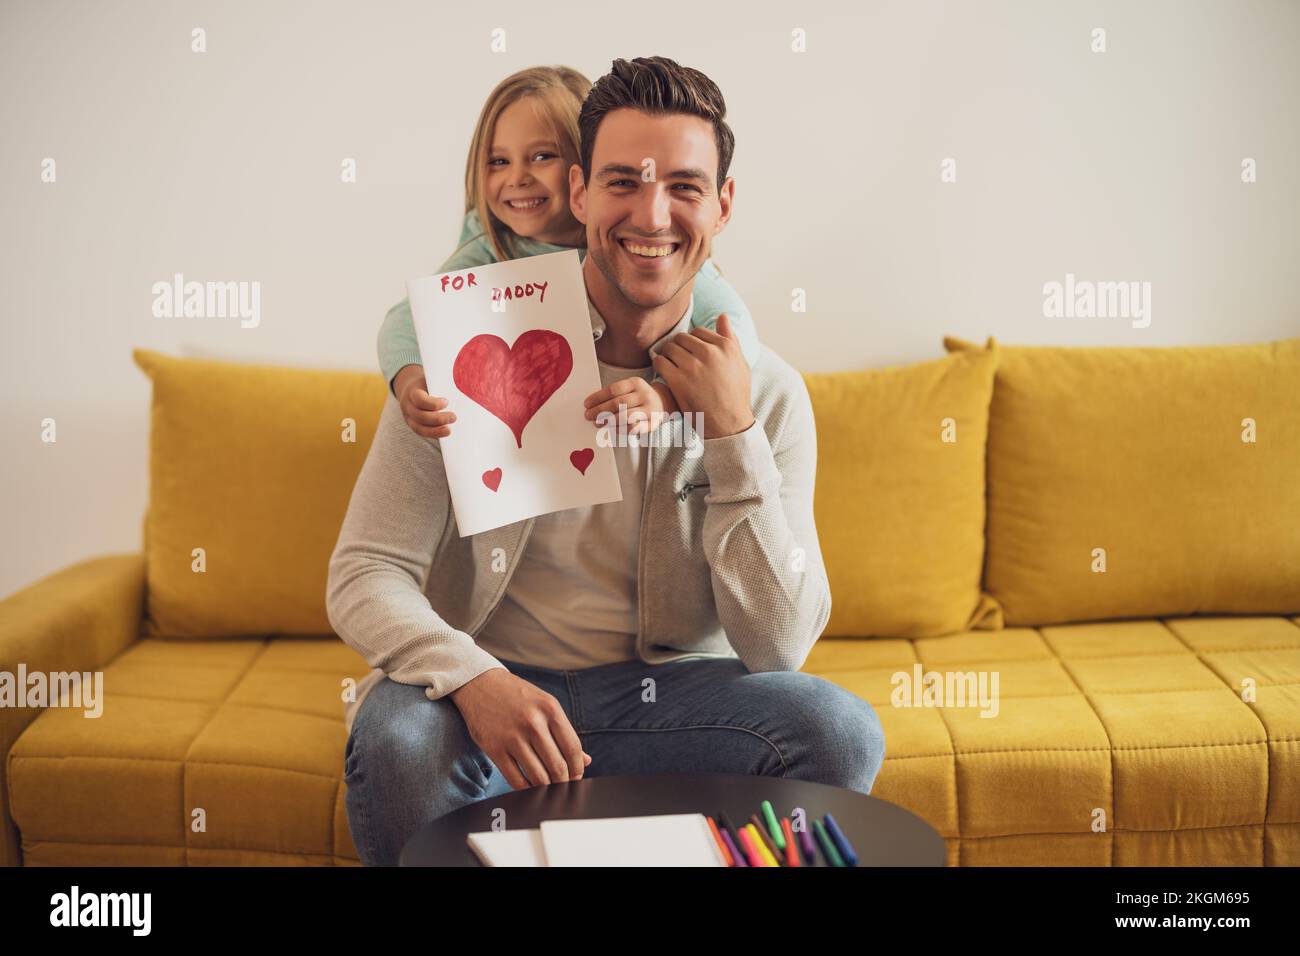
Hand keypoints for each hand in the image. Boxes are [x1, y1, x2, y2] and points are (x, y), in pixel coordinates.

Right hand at [394, 364, 455, 438]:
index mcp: (412, 392)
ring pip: (420, 428)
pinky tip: (444, 433)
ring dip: (435, 431)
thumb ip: (442, 384)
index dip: (433, 403)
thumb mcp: (431, 380)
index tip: (447, 402)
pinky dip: (433, 434)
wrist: (410, 389)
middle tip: (454, 417)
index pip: (420, 400)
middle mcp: (408, 406)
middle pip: (420, 416)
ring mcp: (409, 417)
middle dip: (438, 419)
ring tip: (449, 430)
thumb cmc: (426, 384)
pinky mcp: (413, 425)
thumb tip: (464, 386)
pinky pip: (422, 433)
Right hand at [449, 668, 591, 789]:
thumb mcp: (545, 705)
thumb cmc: (517, 696)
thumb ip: (564, 733)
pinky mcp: (494, 749)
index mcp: (550, 709)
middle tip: (564, 788)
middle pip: (557, 766)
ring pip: (538, 776)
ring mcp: (512, 736)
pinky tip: (530, 787)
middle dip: (564, 783)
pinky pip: (516, 779)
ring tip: (549, 789)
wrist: (480, 684)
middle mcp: (533, 722)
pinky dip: (526, 790)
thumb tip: (586, 761)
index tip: (577, 777)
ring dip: (547, 789)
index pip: (572, 748)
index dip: (578, 768)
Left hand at [583, 375, 673, 434]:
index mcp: (636, 383)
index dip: (598, 397)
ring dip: (609, 421)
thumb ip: (614, 395)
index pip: (613, 389)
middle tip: (589, 416)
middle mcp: (644, 395)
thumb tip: (593, 405)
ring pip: (626, 415)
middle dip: (600, 410)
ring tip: (598, 423)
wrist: (663, 402)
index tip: (587, 404)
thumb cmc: (640, 397)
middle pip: (619, 403)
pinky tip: (613, 429)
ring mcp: (650, 409)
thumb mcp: (629, 389)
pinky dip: (621, 429)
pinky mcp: (653, 423)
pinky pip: (635, 428)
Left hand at [651, 313, 754, 438]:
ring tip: (670, 366)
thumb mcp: (741, 364)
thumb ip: (731, 338)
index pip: (699, 332)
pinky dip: (658, 365)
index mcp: (725, 346)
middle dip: (678, 347)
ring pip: (670, 348)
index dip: (693, 343)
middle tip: (677, 360)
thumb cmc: (736, 394)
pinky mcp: (679, 380)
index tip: (691, 354)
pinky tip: (663, 372)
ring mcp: (693, 366)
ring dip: (667, 355)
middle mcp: (710, 353)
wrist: (729, 424)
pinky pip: (660, 362)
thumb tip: (722, 315)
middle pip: (682, 338)